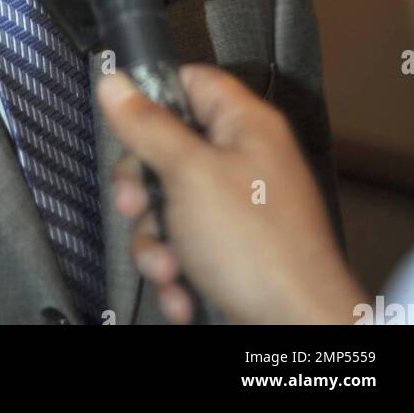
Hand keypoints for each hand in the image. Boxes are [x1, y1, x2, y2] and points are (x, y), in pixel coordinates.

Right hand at [97, 63, 366, 324]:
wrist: (297, 330)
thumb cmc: (262, 249)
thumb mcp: (189, 174)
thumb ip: (149, 126)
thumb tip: (116, 84)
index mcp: (245, 126)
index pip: (192, 82)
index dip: (154, 96)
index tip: (125, 121)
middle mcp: (245, 163)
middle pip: (169, 151)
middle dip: (143, 188)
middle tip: (135, 204)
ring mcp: (240, 211)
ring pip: (171, 207)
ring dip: (156, 242)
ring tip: (167, 265)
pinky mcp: (234, 254)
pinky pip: (185, 249)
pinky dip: (176, 272)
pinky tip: (182, 289)